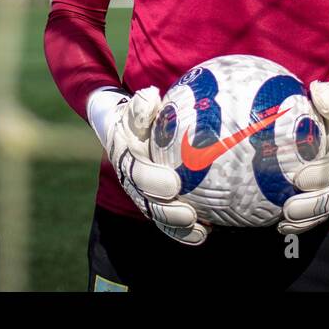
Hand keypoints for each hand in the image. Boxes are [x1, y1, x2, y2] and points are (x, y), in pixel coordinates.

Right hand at [92, 87, 209, 245]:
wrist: (122, 129)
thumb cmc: (139, 116)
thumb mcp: (138, 108)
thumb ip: (142, 105)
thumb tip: (150, 95)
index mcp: (124, 156)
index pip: (135, 172)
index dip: (152, 181)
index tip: (174, 185)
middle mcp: (130, 180)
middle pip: (145, 201)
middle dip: (166, 212)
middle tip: (189, 214)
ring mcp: (140, 195)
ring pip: (156, 216)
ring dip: (177, 227)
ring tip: (200, 229)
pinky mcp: (153, 204)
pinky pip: (167, 223)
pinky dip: (184, 232)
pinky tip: (205, 232)